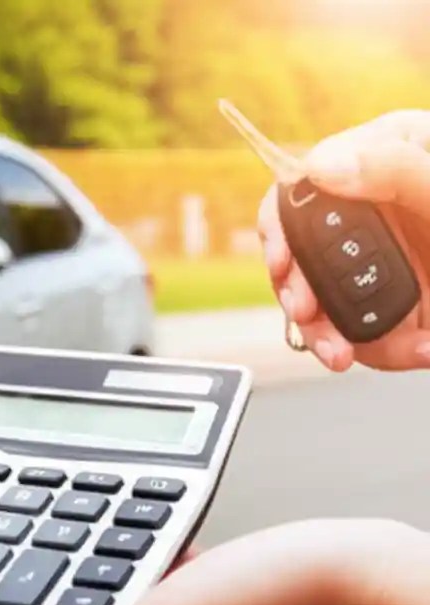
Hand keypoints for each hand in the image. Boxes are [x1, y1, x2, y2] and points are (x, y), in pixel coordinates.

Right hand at [260, 110, 429, 370]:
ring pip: (322, 302)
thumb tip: (320, 166)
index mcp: (383, 158)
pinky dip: (384, 349)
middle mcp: (374, 209)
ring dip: (332, 334)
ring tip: (348, 354)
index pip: (302, 187)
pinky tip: (420, 347)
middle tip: (309, 317)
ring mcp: (384, 260)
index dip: (280, 227)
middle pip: (300, 253)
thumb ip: (394, 170)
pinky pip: (364, 333)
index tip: (283, 261)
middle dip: (301, 294)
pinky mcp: (399, 305)